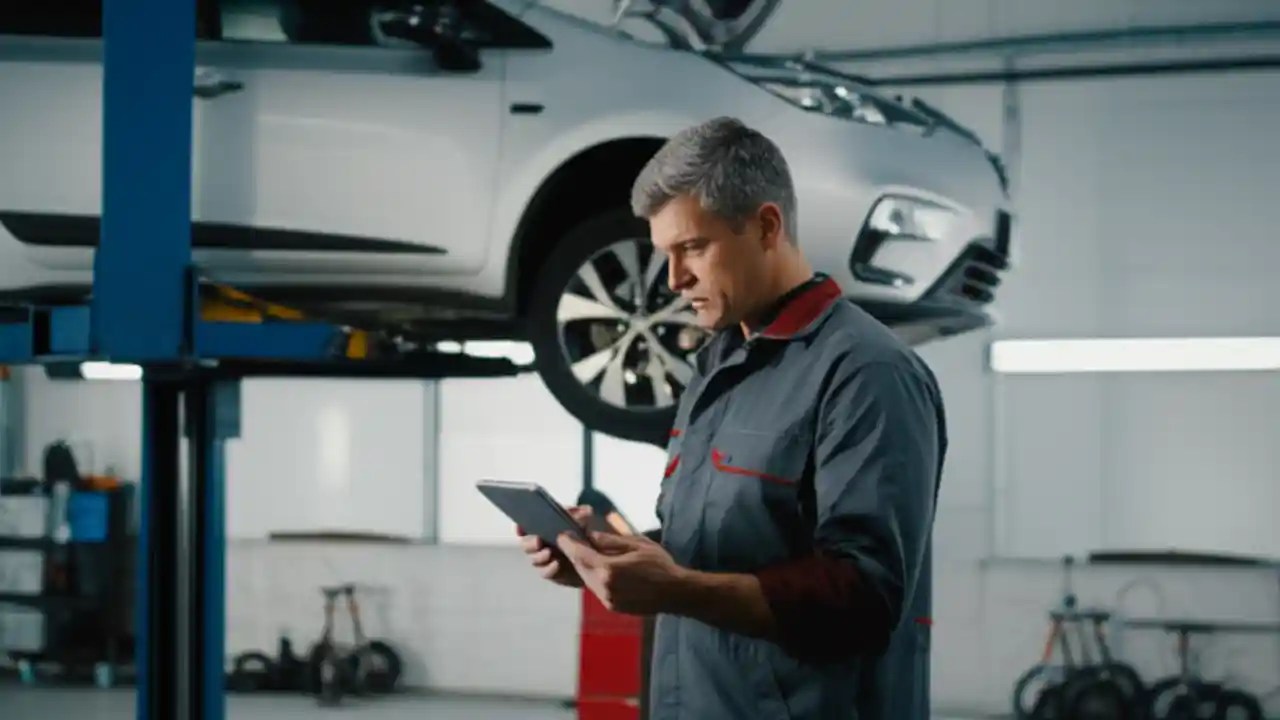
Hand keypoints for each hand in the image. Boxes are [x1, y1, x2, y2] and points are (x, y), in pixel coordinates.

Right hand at [517, 505, 593, 587]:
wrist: (596, 558)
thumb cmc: (586, 534)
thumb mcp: (586, 521)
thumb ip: (582, 514)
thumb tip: (579, 513)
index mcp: (544, 527)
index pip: (526, 526)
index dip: (521, 527)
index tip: (521, 528)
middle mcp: (541, 543)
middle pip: (526, 544)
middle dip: (529, 543)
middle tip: (538, 541)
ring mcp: (545, 559)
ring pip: (534, 559)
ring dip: (539, 556)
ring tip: (549, 553)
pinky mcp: (552, 573)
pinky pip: (544, 572)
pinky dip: (548, 569)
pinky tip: (556, 564)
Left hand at [556, 531, 684, 614]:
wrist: (676, 593)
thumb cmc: (660, 565)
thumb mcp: (637, 545)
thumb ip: (611, 541)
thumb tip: (591, 536)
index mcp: (608, 570)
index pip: (580, 555)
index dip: (568, 544)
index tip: (562, 535)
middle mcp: (604, 588)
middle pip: (580, 569)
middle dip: (575, 555)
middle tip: (571, 542)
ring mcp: (608, 600)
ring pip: (587, 580)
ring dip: (584, 567)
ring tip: (586, 554)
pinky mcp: (613, 607)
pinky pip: (597, 589)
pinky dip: (594, 577)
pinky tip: (601, 569)